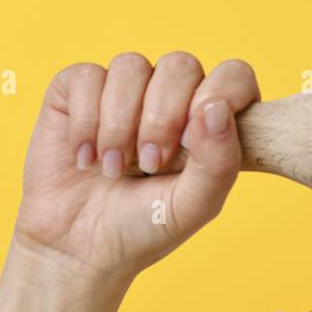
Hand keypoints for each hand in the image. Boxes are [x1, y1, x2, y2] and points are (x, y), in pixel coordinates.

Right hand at [12, 52, 259, 285]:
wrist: (79, 246)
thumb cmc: (145, 224)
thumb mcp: (194, 205)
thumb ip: (219, 161)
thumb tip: (215, 107)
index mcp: (210, 117)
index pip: (234, 75)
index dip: (218, 96)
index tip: (192, 142)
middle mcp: (172, 95)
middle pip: (180, 65)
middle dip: (163, 118)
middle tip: (151, 164)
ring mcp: (125, 89)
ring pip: (131, 66)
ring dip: (120, 123)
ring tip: (115, 169)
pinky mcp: (77, 91)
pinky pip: (86, 76)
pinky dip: (85, 120)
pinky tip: (85, 157)